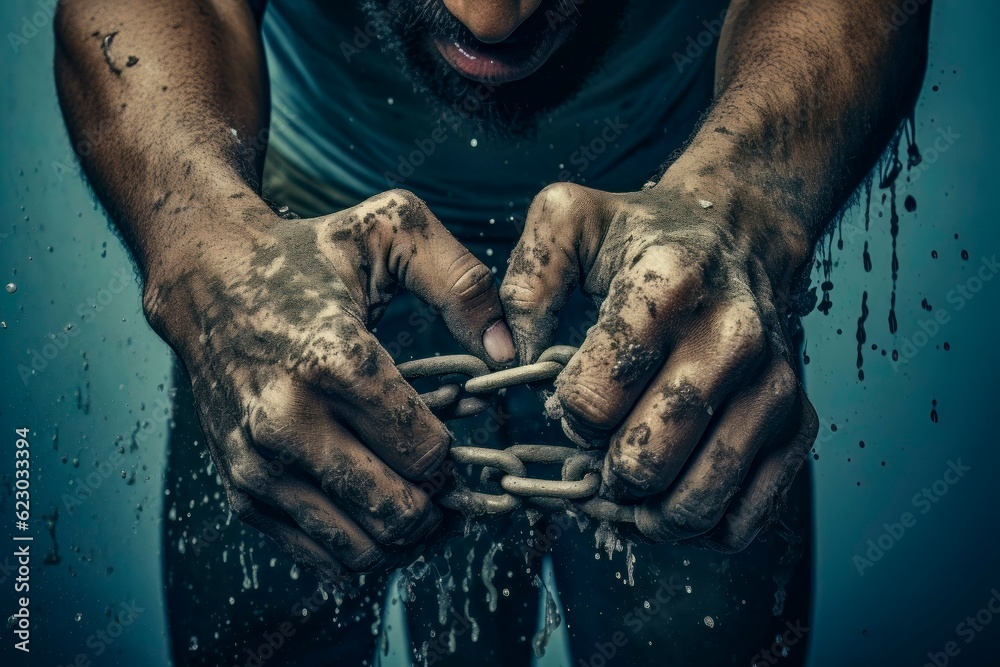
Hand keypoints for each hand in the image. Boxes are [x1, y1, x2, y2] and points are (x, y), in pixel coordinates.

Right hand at [142, 190, 514, 579]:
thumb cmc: (307, 255)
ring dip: (404, 534)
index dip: (456, 451)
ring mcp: (258, 463)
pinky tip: (372, 506)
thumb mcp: (390, 231)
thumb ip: (461, 282)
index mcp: (333, 360)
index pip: (425, 452)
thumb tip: (508, 353)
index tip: (454, 429)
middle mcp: (287, 421)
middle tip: (447, 475)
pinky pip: (319, 555)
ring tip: (415, 494)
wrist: (208, 279)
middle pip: (398, 510)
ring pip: (361, 549)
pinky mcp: (241, 489)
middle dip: (438, 502)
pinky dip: (360, 546)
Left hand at [499, 174, 817, 551]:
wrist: (740, 231)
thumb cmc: (645, 236)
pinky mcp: (797, 423)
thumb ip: (527, 280)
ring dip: (645, 516)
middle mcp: (731, 340)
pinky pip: (745, 518)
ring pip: (696, 501)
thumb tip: (514, 360)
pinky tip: (670, 497)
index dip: (567, 416)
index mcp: (668, 287)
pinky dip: (697, 528)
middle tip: (595, 453)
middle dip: (602, 474)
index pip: (594, 399)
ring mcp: (772, 387)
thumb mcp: (570, 223)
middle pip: (644, 462)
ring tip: (626, 486)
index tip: (570, 402)